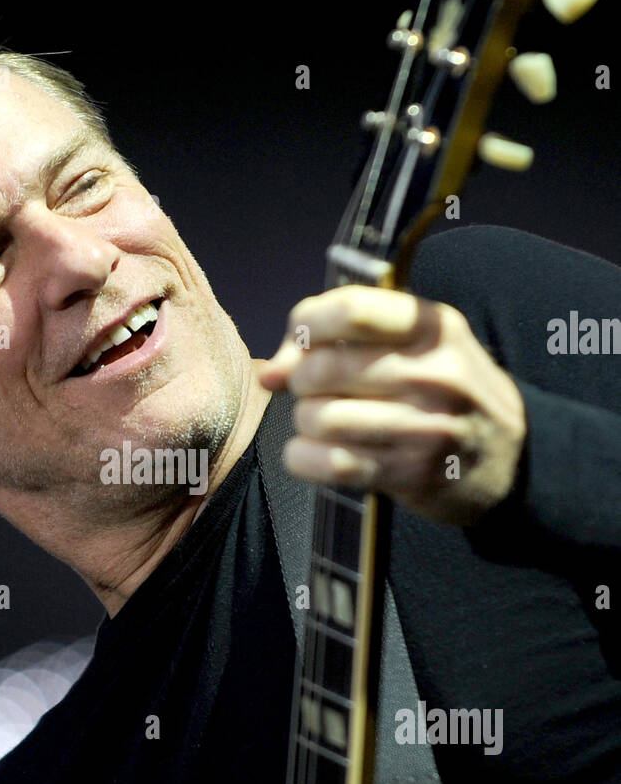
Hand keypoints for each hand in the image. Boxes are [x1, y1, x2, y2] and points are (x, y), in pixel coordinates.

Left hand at [258, 284, 526, 525]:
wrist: (514, 459)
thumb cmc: (449, 392)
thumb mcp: (418, 347)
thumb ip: (342, 342)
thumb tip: (270, 371)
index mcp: (434, 327)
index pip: (351, 309)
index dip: (307, 325)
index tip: (304, 343)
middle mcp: (433, 373)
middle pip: (324, 368)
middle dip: (302, 382)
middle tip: (314, 391)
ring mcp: (425, 427)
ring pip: (321, 417)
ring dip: (306, 422)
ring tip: (321, 422)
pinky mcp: (411, 474)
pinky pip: (329, 463)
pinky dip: (305, 458)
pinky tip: (316, 452)